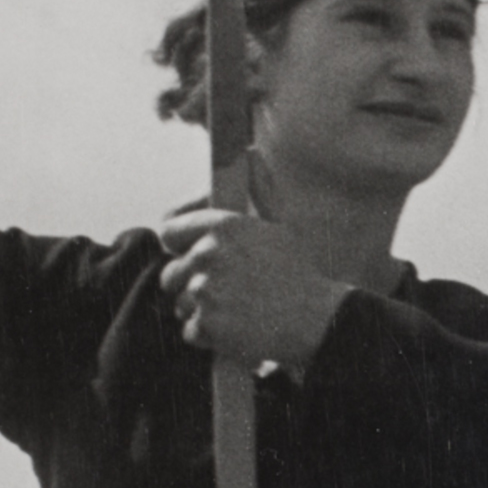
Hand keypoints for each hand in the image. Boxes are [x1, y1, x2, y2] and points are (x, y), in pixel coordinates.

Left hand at [157, 200, 352, 371]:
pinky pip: (190, 331)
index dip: (181, 247)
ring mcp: (206, 290)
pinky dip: (209, 336)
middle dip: (192, 285)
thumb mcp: (281, 225)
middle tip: (225, 293)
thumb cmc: (300, 274)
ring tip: (236, 312)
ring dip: (201, 312)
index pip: (169, 232)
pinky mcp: (207, 324)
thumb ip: (258, 189)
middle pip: (171, 274)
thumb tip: (250, 151)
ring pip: (180, 304)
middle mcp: (209, 254)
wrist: (318, 322)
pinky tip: (237, 329)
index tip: (194, 257)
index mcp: (223, 226)